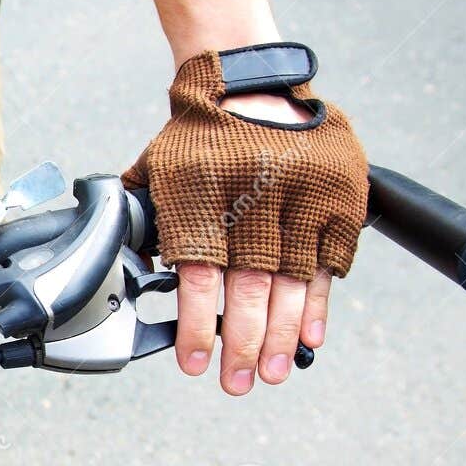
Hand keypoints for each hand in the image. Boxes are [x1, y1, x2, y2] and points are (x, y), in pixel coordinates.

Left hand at [124, 46, 366, 394]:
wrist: (249, 82)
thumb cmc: (196, 138)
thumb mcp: (157, 173)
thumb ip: (144, 223)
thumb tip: (128, 274)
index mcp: (203, 196)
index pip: (200, 276)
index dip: (199, 326)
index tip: (195, 363)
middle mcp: (253, 199)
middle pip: (249, 289)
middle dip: (243, 345)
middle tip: (237, 383)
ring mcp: (300, 198)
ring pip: (292, 282)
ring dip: (283, 336)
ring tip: (273, 372)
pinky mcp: (337, 197)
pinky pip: (329, 261)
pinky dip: (318, 303)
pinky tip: (310, 337)